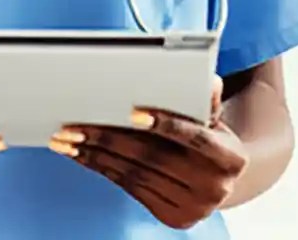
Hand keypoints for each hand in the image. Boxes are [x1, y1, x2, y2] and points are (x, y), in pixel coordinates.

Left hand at [51, 77, 248, 229]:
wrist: (222, 182)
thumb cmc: (212, 140)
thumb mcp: (216, 119)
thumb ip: (206, 102)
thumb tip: (208, 80)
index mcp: (230, 158)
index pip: (194, 137)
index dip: (164, 123)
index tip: (132, 112)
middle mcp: (213, 187)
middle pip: (153, 157)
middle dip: (109, 139)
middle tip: (74, 125)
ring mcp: (192, 207)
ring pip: (135, 175)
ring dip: (95, 156)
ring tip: (67, 140)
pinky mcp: (171, 217)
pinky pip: (130, 188)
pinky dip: (103, 169)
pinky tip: (83, 155)